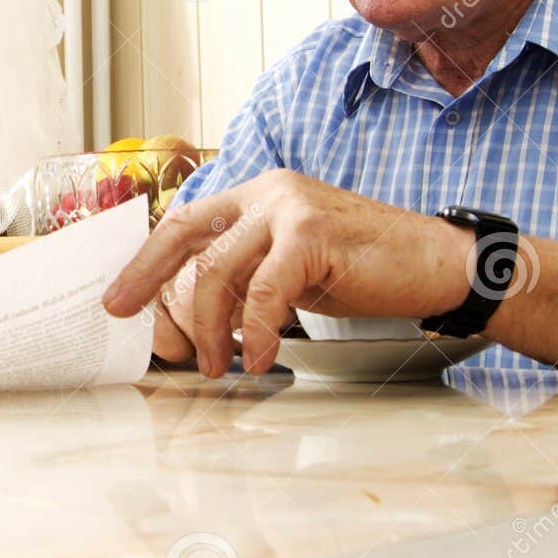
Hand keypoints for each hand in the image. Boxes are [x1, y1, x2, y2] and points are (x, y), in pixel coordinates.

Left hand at [103, 170, 472, 376]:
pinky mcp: (314, 234)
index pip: (185, 223)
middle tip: (145, 333)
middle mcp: (268, 192)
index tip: (119, 300)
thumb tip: (192, 323)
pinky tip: (260, 359)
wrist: (437, 263)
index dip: (147, 262)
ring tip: (218, 365)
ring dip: (208, 327)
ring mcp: (290, 207)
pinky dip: (256, 331)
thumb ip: (245, 280)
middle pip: (187, 237)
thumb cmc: (364, 270)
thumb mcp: (291, 268)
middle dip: (153, 287)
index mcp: (257, 195)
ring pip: (218, 268)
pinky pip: (265, 290)